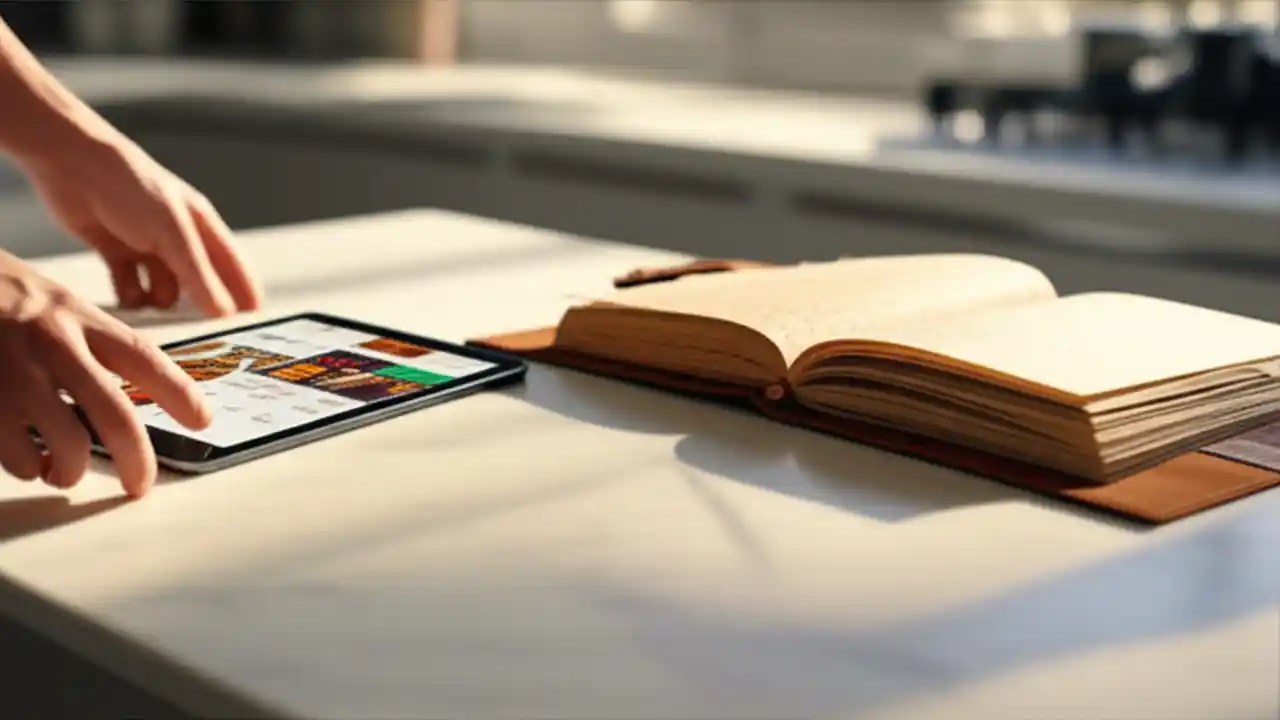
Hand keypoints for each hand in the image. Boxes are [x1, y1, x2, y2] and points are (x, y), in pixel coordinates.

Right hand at [0, 251, 210, 495]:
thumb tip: (124, 400)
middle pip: (114, 415)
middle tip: (141, 485)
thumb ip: (87, 345)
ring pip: (66, 445)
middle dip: (138, 459)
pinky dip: (25, 466)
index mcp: (76, 318)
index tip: (203, 420)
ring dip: (70, 470)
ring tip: (63, 471)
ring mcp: (11, 372)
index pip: (142, 357)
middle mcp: (49, 343)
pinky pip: (16, 455)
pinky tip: (23, 458)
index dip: (179, 391)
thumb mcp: (50, 305)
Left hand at [25, 134, 260, 316]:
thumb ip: (199, 276)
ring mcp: (146, 243)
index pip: (232, 265)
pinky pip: (130, 283)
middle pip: (199, 280)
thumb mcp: (172, 236)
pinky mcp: (116, 249)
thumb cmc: (130, 190)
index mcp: (201, 225)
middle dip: (200, 304)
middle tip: (202, 332)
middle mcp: (178, 235)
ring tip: (154, 309)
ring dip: (159, 301)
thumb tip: (226, 313)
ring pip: (163, 286)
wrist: (72, 165)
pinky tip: (129, 300)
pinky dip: (130, 295)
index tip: (254, 323)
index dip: (244, 292)